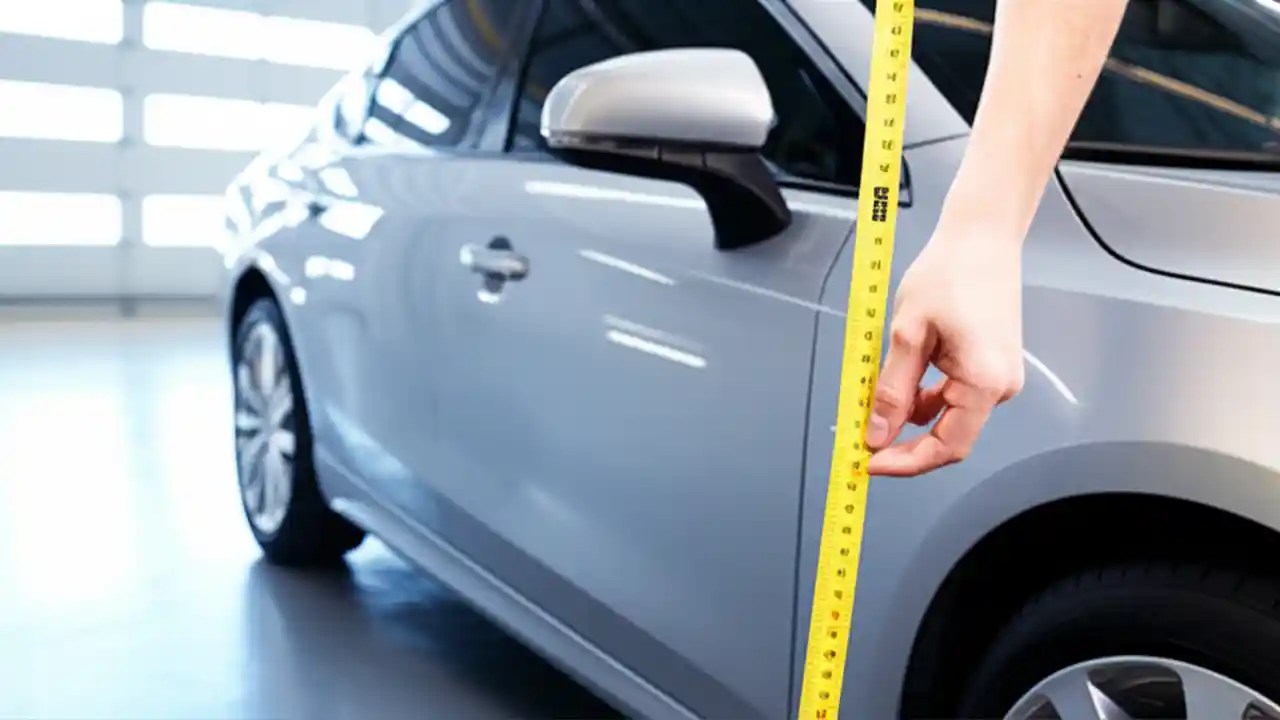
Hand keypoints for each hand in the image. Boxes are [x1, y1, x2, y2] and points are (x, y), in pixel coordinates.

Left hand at [865, 229, 1024, 476]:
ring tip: (876, 396)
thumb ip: (893, 390)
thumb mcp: (907, 334)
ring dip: (911, 415)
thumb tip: (878, 434)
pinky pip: (956, 397)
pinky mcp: (992, 366)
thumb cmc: (949, 273)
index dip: (905, 462)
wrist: (982, 237)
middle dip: (904, 443)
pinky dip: (926, 397)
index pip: (946, 447)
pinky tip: (902, 380)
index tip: (869, 462)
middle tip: (863, 440)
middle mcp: (1001, 386)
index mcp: (984, 382)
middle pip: (949, 437)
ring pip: (949, 416)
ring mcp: (1000, 377)